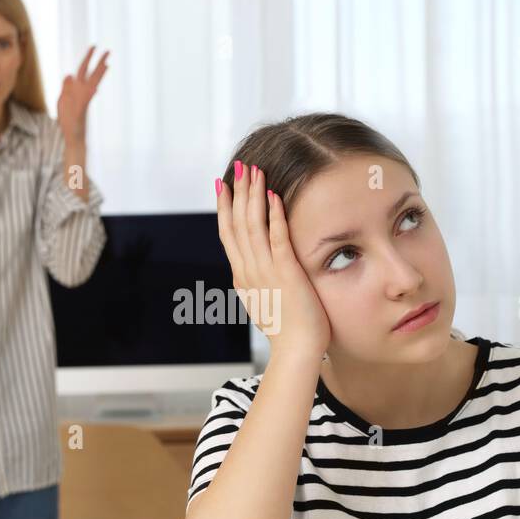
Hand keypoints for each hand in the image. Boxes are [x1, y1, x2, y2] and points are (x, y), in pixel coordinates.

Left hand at [56, 45, 108, 143]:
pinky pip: (85, 101)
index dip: (87, 59)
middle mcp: (82, 93)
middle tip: (108, 51)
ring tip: (107, 64)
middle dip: (98, 62)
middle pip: (91, 74)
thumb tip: (69, 74)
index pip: (83, 70)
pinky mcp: (81, 111)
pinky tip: (95, 89)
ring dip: (99, 75)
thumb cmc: (68, 121)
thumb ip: (66, 88)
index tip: (94, 47)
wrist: (73, 137)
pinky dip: (89, 95)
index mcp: (76, 90)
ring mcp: (83, 101)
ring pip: (92, 85)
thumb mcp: (62, 100)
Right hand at [217, 162, 330, 363]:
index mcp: (242, 277)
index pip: (228, 235)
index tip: (223, 185)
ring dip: (253, 196)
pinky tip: (274, 196)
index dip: (224, 208)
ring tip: (255, 171)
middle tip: (238, 167)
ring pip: (252, 225)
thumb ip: (259, 282)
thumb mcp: (265, 302)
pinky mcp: (285, 273)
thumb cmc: (288, 330)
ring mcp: (265, 271)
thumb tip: (254, 271)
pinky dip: (274, 215)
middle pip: (236, 224)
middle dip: (237, 193)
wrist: (296, 351)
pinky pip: (277, 238)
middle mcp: (248, 271)